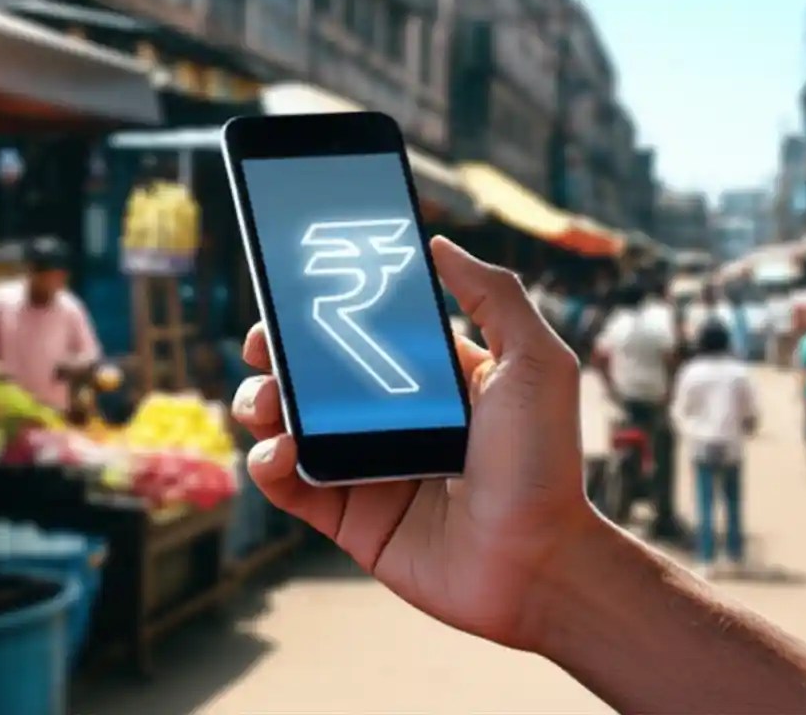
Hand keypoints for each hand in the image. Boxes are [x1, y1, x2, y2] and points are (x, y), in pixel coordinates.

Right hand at [233, 237, 593, 650]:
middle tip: (264, 343)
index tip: (294, 289)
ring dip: (262, 401)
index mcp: (432, 378)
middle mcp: (393, 418)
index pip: (364, 330)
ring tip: (268, 399)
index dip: (324, 310)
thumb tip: (440, 244)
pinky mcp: (346, 516)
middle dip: (277, 351)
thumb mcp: (535, 363)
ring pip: (288, 423)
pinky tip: (282, 451)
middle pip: (314, 373)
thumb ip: (494, 297)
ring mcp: (365, 467)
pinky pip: (288, 484)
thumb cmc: (544, 463)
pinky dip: (268, 463)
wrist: (536, 562)